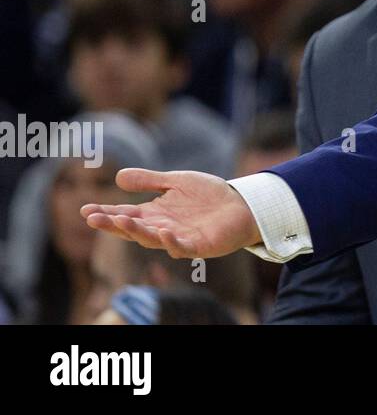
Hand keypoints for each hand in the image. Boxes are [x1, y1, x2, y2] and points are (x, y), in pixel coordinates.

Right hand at [80, 168, 261, 258]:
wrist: (242, 204)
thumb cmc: (209, 195)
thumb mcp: (176, 182)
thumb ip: (150, 180)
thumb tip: (118, 176)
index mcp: (155, 213)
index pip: (125, 214)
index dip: (106, 213)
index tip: (85, 209)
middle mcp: (162, 228)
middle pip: (133, 228)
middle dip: (113, 224)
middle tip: (93, 218)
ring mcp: (179, 238)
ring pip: (152, 239)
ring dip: (137, 231)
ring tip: (122, 220)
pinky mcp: (199, 245)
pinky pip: (181, 247)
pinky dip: (171, 242)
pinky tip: (163, 232)